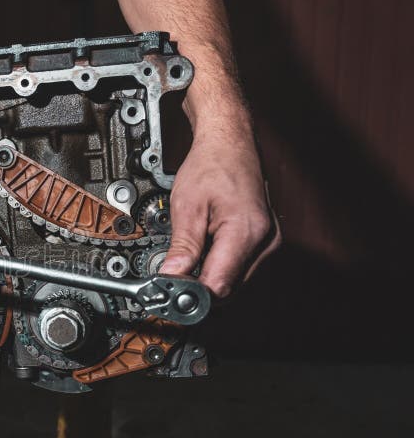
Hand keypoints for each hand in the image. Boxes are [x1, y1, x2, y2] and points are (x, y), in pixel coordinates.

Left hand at [159, 128, 280, 297]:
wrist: (230, 144)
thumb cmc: (212, 165)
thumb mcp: (187, 206)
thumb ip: (182, 248)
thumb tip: (170, 278)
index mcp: (246, 231)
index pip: (218, 285)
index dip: (191, 294)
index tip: (168, 292)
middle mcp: (265, 241)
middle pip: (228, 289)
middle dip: (198, 289)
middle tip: (171, 278)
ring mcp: (268, 243)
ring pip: (234, 283)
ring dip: (208, 279)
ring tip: (187, 261)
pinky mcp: (265, 243)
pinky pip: (240, 269)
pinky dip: (218, 268)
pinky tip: (204, 254)